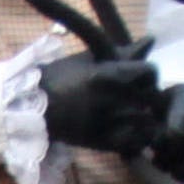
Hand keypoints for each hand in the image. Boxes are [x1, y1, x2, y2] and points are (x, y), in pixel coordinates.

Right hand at [33, 55, 183, 180]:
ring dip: (146, 117)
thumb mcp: (89, 58)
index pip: (150, 71)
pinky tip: (129, 131)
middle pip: (152, 96)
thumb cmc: (59, 77)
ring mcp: (110, 123)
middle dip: (148, 95)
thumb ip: (122, 52)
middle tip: (138, 96)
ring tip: (134, 114)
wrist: (31, 108)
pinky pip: (137, 142)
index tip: (141, 77)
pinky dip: (138, 137)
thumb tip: (150, 40)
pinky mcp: (105, 143)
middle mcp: (113, 98)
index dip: (149, 74)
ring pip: (148, 121)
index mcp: (109, 74)